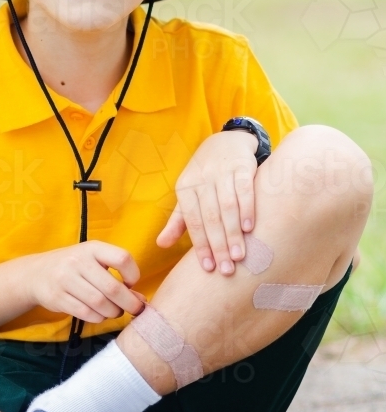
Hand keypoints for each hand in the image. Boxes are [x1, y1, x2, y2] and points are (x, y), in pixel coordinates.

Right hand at [28, 241, 144, 322]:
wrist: (36, 274)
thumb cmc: (74, 267)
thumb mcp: (93, 262)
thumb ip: (117, 276)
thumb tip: (140, 300)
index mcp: (92, 248)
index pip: (122, 258)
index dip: (133, 274)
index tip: (131, 284)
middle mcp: (78, 261)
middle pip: (112, 288)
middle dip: (128, 303)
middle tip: (134, 309)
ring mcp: (65, 279)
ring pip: (100, 303)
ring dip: (113, 312)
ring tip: (115, 311)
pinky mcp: (57, 297)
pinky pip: (86, 313)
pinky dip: (98, 317)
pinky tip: (99, 314)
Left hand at [156, 131, 257, 275]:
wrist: (225, 142)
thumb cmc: (204, 177)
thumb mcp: (187, 195)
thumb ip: (178, 221)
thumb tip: (161, 245)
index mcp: (185, 189)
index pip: (192, 222)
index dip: (200, 246)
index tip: (208, 268)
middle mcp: (202, 179)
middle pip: (210, 218)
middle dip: (218, 245)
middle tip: (226, 269)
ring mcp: (222, 172)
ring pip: (227, 206)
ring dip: (233, 233)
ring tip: (239, 256)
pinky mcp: (242, 166)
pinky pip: (245, 189)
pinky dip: (247, 209)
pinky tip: (249, 228)